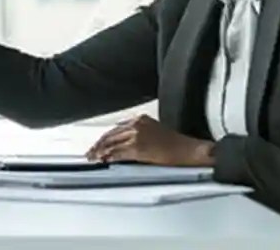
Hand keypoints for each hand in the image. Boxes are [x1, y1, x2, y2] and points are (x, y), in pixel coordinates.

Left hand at [85, 115, 214, 166]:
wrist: (188, 149)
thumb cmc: (176, 144)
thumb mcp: (154, 131)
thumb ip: (138, 133)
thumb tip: (123, 144)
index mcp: (139, 119)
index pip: (116, 128)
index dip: (105, 137)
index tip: (98, 144)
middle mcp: (136, 124)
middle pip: (110, 134)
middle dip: (99, 144)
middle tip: (90, 153)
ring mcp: (136, 135)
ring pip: (111, 143)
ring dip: (100, 151)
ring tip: (93, 158)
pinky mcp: (138, 148)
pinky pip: (118, 153)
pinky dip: (109, 157)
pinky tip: (104, 161)